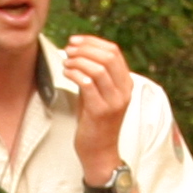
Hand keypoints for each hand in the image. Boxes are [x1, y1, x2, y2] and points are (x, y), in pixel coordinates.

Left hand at [60, 35, 132, 176]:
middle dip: (84, 48)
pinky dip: (75, 74)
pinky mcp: (100, 111)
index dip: (93, 42)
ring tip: (66, 62)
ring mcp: (114, 102)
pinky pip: (87, 84)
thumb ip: (94, 74)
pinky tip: (66, 73)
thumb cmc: (95, 122)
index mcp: (126, 83)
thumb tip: (78, 51)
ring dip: (78, 61)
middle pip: (107, 57)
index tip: (76, 40)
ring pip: (98, 68)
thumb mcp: (98, 93)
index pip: (114, 52)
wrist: (99, 152)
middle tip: (68, 49)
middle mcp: (124, 91)